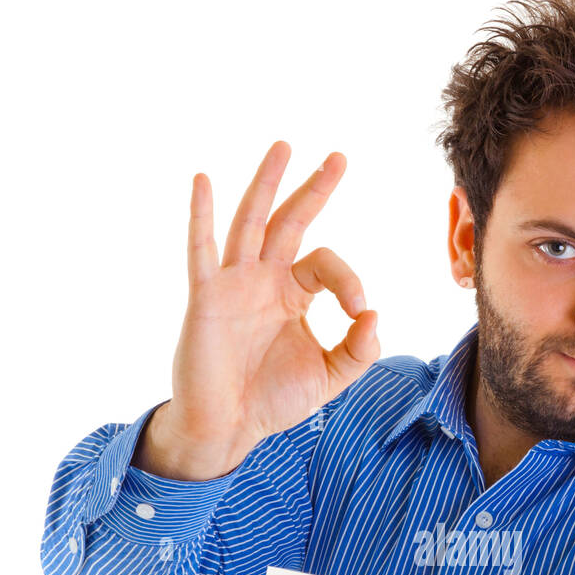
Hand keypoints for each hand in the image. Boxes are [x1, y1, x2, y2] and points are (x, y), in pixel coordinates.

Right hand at [138, 142, 379, 478]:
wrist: (229, 427)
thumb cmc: (273, 401)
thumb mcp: (329, 378)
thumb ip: (358, 351)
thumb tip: (374, 314)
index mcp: (293, 295)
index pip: (326, 265)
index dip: (348, 279)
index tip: (357, 311)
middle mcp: (264, 280)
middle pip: (291, 222)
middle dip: (314, 189)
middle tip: (339, 157)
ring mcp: (233, 284)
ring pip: (251, 223)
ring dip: (267, 184)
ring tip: (284, 146)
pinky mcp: (206, 298)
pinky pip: (201, 250)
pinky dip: (200, 215)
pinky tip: (202, 180)